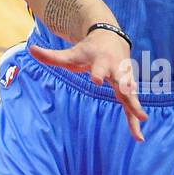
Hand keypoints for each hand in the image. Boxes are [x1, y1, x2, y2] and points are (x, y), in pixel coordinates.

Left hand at [30, 34, 146, 141]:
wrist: (112, 37)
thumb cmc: (88, 50)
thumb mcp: (71, 52)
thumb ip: (52, 56)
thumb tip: (31, 50)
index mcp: (101, 62)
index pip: (99, 69)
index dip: (97, 74)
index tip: (96, 80)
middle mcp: (116, 71)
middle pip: (121, 80)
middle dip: (125, 87)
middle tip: (129, 93)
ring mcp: (124, 79)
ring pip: (131, 95)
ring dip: (136, 107)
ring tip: (142, 120)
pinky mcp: (128, 89)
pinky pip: (132, 106)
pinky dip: (135, 120)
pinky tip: (139, 137)